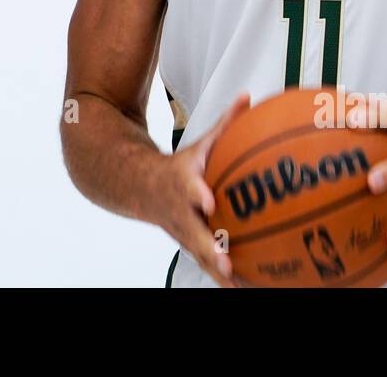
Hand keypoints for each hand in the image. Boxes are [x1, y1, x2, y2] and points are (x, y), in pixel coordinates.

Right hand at [142, 93, 250, 287]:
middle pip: (194, 233)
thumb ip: (224, 124)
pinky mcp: (189, 246)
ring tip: (241, 286)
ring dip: (219, 273)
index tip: (208, 202)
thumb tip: (247, 98)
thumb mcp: (198, 144)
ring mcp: (182, 233)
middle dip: (210, 249)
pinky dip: (226, 279)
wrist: (138, 187)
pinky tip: (249, 288)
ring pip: (201, 256)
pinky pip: (209, 265)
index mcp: (181, 183)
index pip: (188, 188)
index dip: (197, 194)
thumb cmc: (178, 167)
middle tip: (226, 263)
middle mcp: (179, 212)